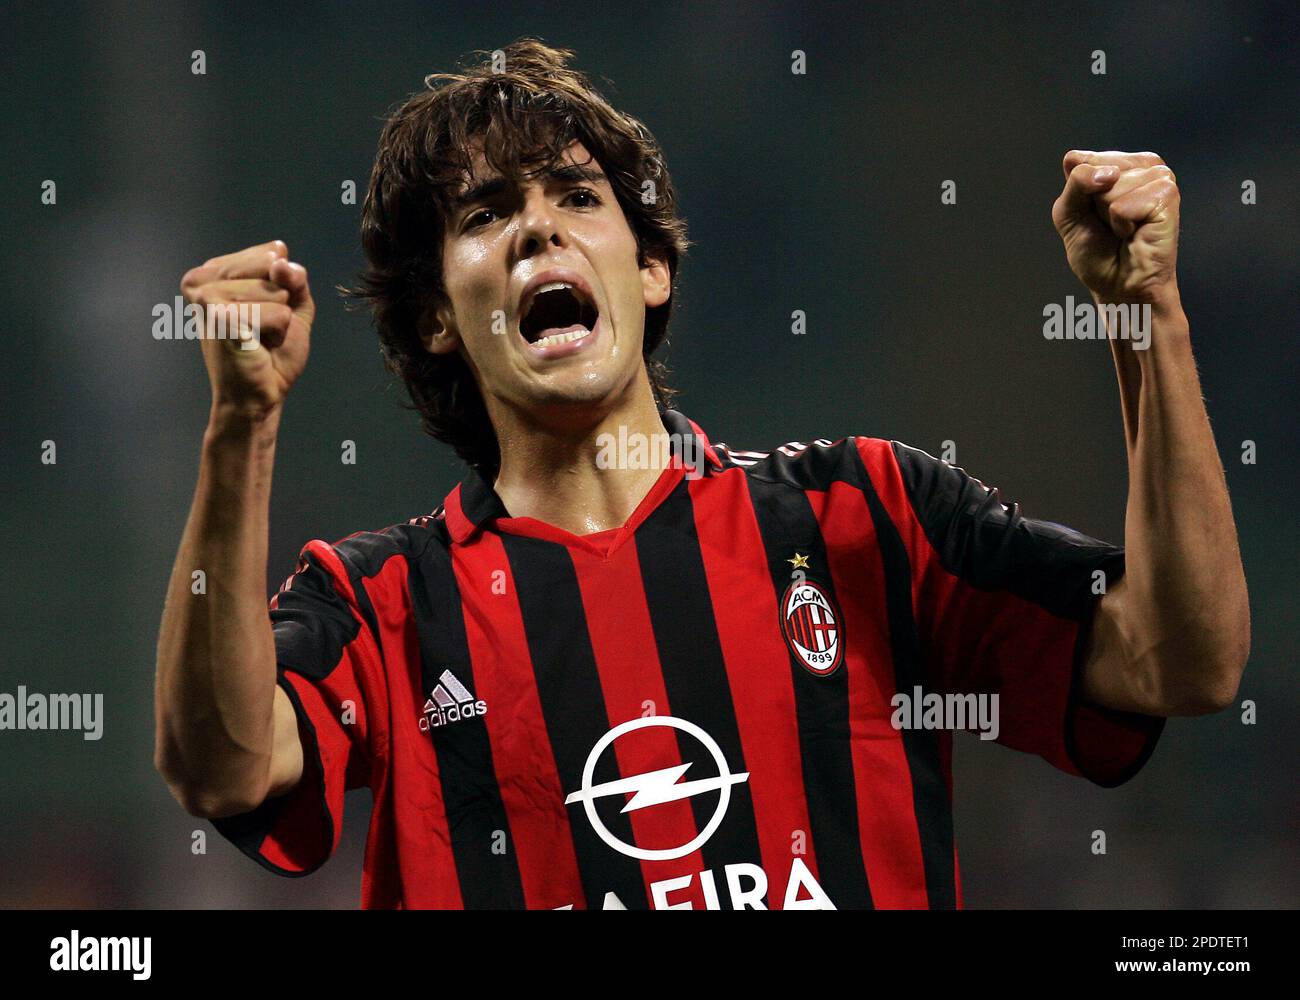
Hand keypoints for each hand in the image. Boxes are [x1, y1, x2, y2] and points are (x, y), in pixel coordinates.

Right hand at [180, 240, 314, 421]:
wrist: (260, 394)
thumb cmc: (273, 353)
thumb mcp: (293, 305)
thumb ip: (294, 277)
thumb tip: (280, 260)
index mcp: (214, 270)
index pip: (273, 253)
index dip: (285, 286)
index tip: (265, 312)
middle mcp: (202, 279)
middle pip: (274, 267)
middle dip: (282, 302)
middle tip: (261, 329)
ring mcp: (207, 296)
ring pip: (276, 290)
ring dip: (279, 320)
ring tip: (257, 338)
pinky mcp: (219, 317)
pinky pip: (278, 313)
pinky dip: (278, 332)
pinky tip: (256, 345)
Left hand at [1052, 150, 1180, 306]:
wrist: (1119, 286)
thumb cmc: (1097, 254)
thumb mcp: (1069, 214)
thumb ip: (1076, 183)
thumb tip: (1108, 173)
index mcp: (1115, 164)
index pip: (1076, 160)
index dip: (1074, 195)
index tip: (1089, 214)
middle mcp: (1138, 165)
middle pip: (1094, 170)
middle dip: (1091, 205)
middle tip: (1109, 225)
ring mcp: (1157, 176)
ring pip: (1110, 184)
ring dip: (1109, 216)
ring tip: (1124, 229)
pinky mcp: (1167, 193)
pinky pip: (1122, 205)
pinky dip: (1121, 224)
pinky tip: (1135, 232)